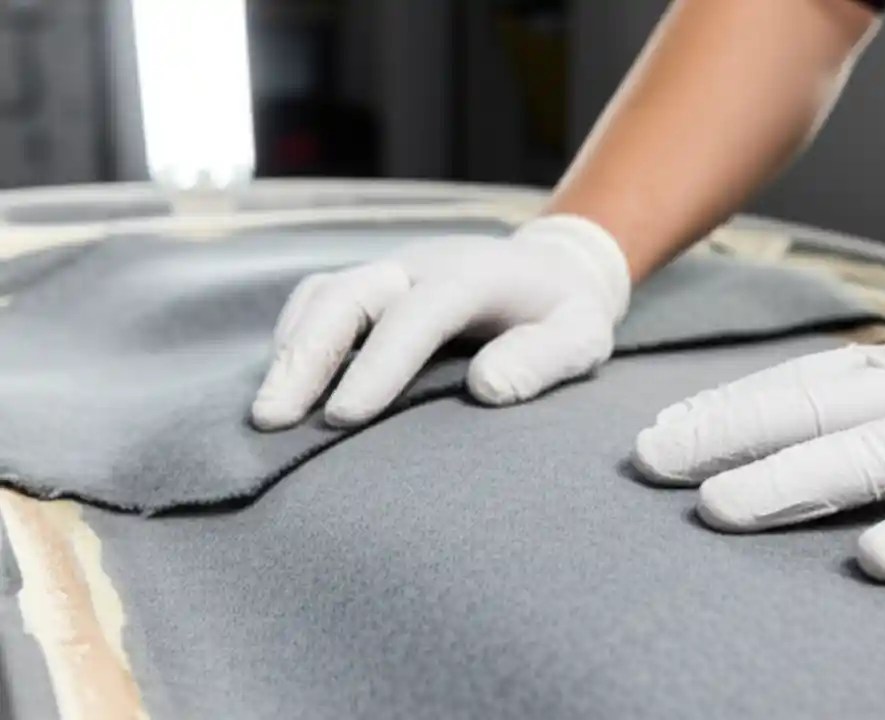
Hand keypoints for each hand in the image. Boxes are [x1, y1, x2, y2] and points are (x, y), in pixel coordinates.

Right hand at [252, 215, 630, 429]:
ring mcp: (392, 269)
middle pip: (350, 294)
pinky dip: (295, 335)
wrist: (554, 267)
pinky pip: (321, 298)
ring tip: (266, 414)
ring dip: (291, 350)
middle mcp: (422, 265)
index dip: (379, 364)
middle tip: (273, 420)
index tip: (345, 417)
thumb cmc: (566, 314)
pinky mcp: (374, 284)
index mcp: (475, 276)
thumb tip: (485, 388)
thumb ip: (542, 359)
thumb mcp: (582, 337)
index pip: (417, 314)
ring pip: (324, 294)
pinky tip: (284, 382)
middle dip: (308, 355)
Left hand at [633, 310, 884, 582]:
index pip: (802, 385)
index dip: (728, 410)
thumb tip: (806, 429)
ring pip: (880, 453)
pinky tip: (879, 558)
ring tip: (724, 509)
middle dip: (731, 437)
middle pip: (818, 411)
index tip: (660, 435)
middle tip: (655, 465)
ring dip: (798, 479)